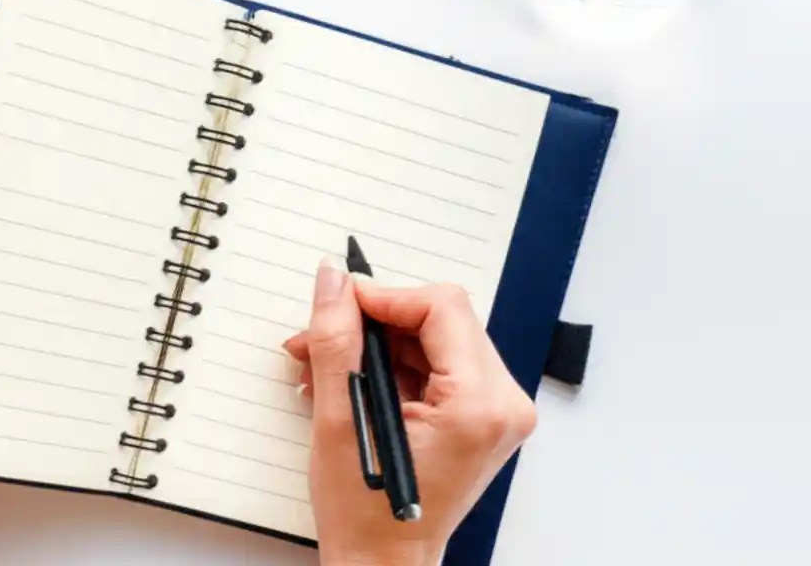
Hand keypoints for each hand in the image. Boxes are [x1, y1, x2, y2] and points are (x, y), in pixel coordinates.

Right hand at [284, 259, 536, 565]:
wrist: (384, 564)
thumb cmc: (367, 516)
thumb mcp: (341, 422)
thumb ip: (337, 343)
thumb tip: (334, 284)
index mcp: (479, 405)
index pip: (441, 308)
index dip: (383, 296)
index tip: (339, 303)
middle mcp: (502, 404)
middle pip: (440, 319)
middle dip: (373, 322)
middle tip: (320, 339)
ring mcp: (496, 410)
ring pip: (435, 337)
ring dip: (376, 344)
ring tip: (325, 368)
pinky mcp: (481, 415)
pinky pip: (438, 363)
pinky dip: (392, 364)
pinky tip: (352, 381)